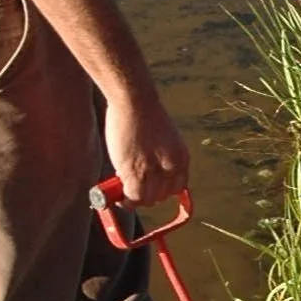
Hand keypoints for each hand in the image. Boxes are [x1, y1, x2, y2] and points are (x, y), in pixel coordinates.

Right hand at [104, 89, 189, 206]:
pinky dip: (125, 199)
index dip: (163, 190)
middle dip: (148, 195)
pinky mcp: (135, 172)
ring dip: (135, 199)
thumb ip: (161, 155)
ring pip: (147, 199)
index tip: (152, 189)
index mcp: (181, 157)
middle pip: (162, 196)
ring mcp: (153, 171)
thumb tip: (150, 170)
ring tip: (124, 193)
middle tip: (134, 189)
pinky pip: (132, 196)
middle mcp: (171, 166)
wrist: (134, 101)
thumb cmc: (144, 114)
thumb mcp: (164, 137)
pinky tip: (119, 195)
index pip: (178, 187)